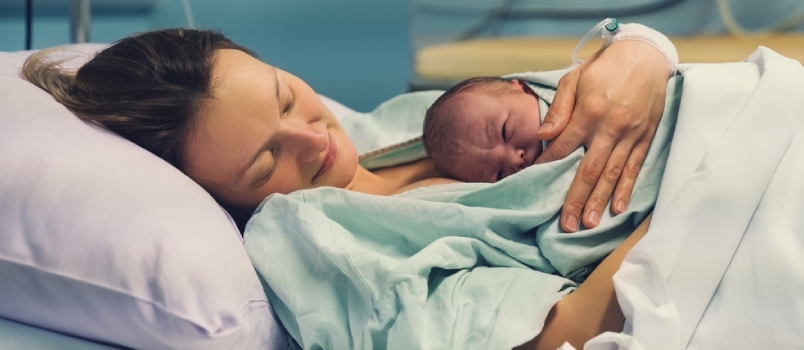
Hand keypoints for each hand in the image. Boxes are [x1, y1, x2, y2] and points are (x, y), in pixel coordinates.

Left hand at [534, 40, 670, 231]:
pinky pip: (635, 168)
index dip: (548, 166)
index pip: (564, 148)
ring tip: (590, 224)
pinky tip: (617, 207)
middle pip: (589, 170)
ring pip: (613, 174)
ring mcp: (631, 135)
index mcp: (589, 113)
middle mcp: (611, 128)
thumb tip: (542, 135)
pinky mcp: (646, 137)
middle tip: (567, 224)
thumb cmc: (604, 67)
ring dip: (600, 201)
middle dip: (577, 200)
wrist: (645, 56)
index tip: (535, 184)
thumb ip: (559, 109)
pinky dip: (626, 189)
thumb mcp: (575, 79)